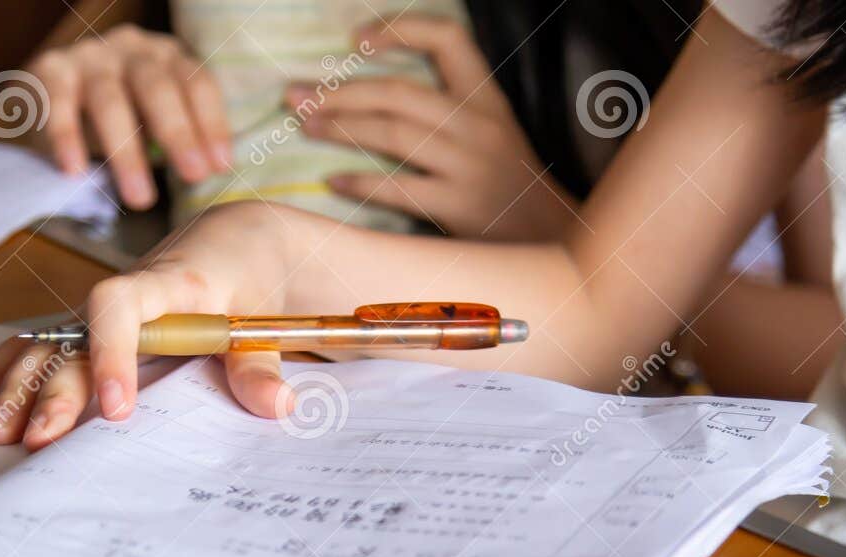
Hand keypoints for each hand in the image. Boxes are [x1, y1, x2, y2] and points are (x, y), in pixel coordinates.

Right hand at [0, 203, 305, 447]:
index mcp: (168, 284)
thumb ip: (260, 362)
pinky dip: (7, 373)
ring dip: (15, 386)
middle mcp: (124, 297)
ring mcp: (100, 315)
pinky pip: (41, 347)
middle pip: (73, 339)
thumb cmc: (251, 279)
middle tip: (38, 441)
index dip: (112, 353)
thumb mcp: (267, 319)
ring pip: (46, 343)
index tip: (117, 408)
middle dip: (52, 390)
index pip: (121, 304)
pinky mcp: (91, 331)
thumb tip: (276, 405)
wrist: (237, 242)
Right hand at [24, 24, 233, 209]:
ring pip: (109, 99)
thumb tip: (207, 172)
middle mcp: (131, 49)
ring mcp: (88, 57)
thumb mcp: (151, 122)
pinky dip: (66, 137)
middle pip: (157, 87)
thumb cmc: (112, 118)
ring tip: (140, 199)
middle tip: (193, 176)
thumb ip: (175, 140)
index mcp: (166, 58)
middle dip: (178, 133)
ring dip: (127, 152)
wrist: (43, 101)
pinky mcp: (49, 70)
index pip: (196, 83)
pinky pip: (59, 104)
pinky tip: (74, 170)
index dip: (211, 123)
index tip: (220, 167)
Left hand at [290, 17, 578, 240]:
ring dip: (341, 128)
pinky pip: (399, 187)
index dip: (401, 29)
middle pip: (399, 92)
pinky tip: (330, 180)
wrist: (549, 238)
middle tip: (296, 95)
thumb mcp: (490, 133)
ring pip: (393, 134)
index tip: (355, 38)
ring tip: (305, 126)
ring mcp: (469, 164)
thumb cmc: (505, 184)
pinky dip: (360, 183)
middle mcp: (478, 123)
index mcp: (486, 97)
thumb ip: (446, 111)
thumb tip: (372, 99)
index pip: (448, 39)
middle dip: (340, 91)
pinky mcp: (459, 204)